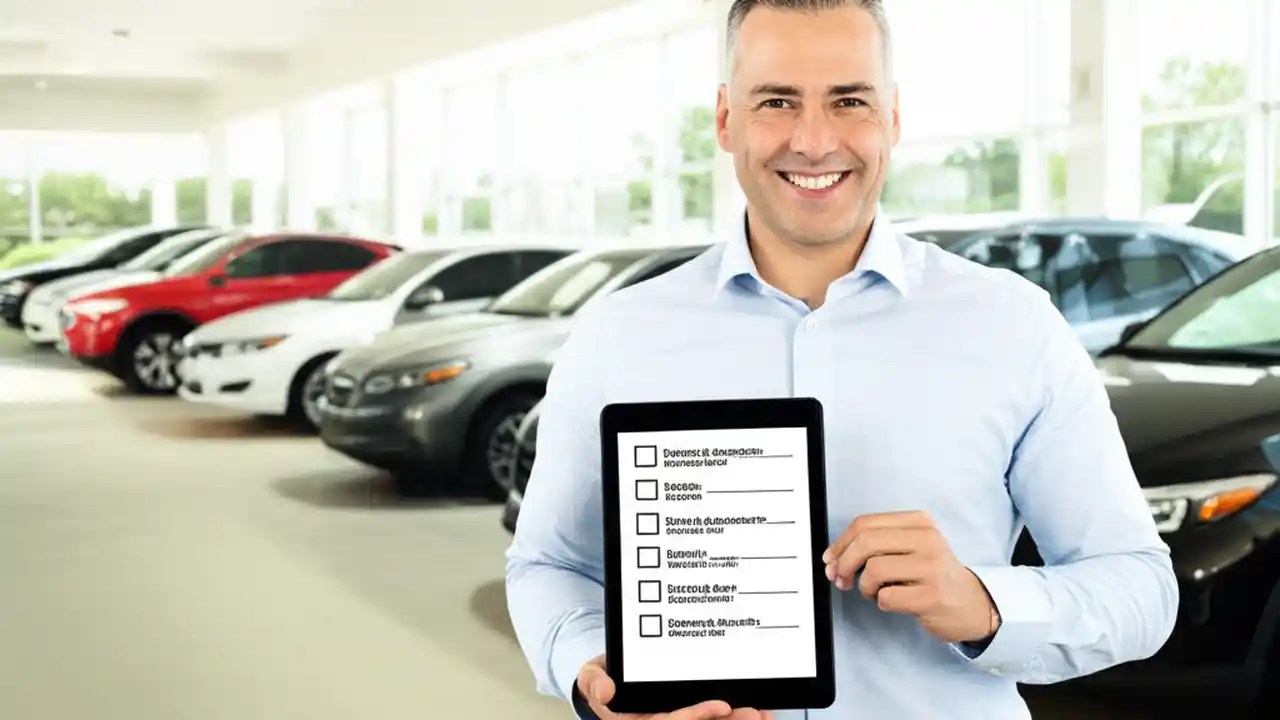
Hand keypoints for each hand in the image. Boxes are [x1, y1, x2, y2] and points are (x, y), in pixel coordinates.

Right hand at [578, 655, 772, 719]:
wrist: (611, 682)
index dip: (695, 717)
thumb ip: (595, 683)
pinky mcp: (691, 716)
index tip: (720, 706)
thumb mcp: (592, 677)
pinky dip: (735, 718)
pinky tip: (762, 712)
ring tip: (761, 713)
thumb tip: (606, 692)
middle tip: (753, 712)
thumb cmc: (605, 681)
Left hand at [822, 511, 997, 643]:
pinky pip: (886, 597)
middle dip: (843, 563)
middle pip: (866, 543)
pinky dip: (880, 602)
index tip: (830, 558)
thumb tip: (833, 558)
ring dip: (864, 587)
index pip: (866, 523)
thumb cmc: (934, 576)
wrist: (973, 604)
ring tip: (874, 592)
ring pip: (873, 570)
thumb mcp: (913, 547)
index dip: (840, 542)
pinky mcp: (931, 596)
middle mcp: (928, 540)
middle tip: (839, 579)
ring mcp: (931, 567)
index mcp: (920, 522)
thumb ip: (877, 545)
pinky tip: (894, 602)